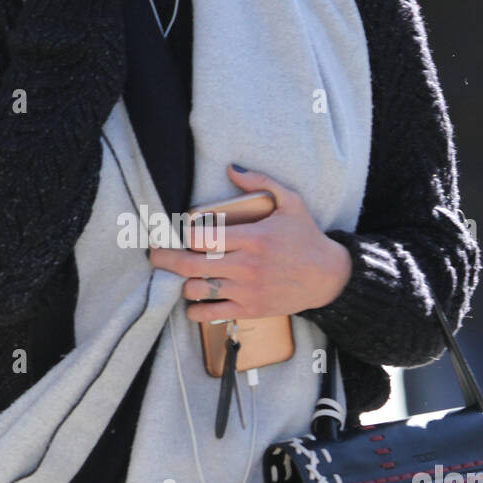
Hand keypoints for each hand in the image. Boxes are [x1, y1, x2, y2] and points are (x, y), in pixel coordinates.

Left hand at [148, 163, 352, 320]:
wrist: (328, 277)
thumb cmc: (306, 237)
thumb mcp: (290, 202)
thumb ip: (261, 182)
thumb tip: (231, 168)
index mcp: (253, 237)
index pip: (202, 236)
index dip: (183, 234)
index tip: (177, 231)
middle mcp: (247, 265)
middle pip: (190, 264)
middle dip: (165, 259)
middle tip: (155, 255)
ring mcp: (247, 290)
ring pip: (197, 289)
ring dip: (182, 283)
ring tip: (180, 276)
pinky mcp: (250, 308)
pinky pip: (210, 313)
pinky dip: (195, 309)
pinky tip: (193, 301)